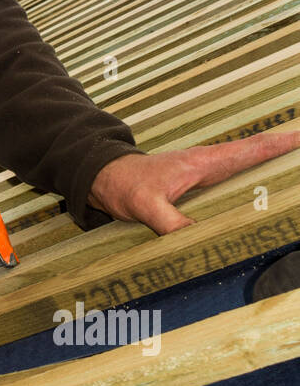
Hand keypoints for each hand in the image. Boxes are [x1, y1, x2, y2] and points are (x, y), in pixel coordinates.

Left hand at [87, 130, 299, 234]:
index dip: (280, 144)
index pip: (250, 150)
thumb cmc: (126, 186)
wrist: (106, 178)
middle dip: (285, 151)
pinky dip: (252, 181)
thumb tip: (197, 241)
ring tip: (295, 170)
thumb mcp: (146, 206)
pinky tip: (262, 191)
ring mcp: (205, 173)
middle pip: (257, 154)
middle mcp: (210, 164)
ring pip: (247, 166)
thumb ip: (171, 223)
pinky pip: (233, 180)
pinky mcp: (199, 185)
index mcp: (204, 163)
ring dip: (271, 164)